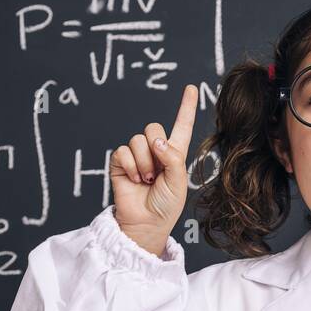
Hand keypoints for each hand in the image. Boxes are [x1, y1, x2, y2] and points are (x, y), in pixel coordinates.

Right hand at [110, 83, 198, 255]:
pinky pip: (123, 151)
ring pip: (138, 140)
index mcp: (174, 153)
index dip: (186, 107)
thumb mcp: (178, 181)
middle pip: (153, 127)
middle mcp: (155, 150)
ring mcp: (137, 155)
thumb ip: (172, 157)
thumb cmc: (166, 205)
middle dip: (155, 148)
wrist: (146, 223)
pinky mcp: (120, 162)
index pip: (181, 125)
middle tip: (157, 173)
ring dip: (144, 163)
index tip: (190, 88)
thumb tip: (156, 140)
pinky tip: (135, 179)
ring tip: (147, 180)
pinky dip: (130, 166)